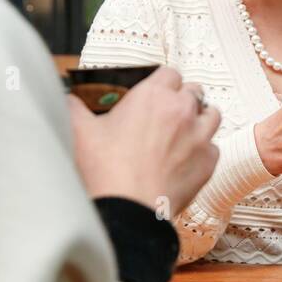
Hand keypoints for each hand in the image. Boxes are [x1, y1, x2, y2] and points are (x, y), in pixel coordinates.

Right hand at [68, 65, 219, 215]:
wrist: (129, 208)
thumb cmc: (105, 170)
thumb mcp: (79, 130)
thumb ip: (73, 106)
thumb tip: (67, 97)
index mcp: (153, 96)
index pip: (169, 73)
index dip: (162, 82)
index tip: (155, 92)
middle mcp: (182, 110)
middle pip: (193, 91)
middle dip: (181, 99)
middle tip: (165, 115)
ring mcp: (200, 136)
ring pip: (211, 114)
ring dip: (199, 119)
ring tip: (183, 131)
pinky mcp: (209, 161)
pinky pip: (213, 147)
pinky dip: (203, 151)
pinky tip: (186, 159)